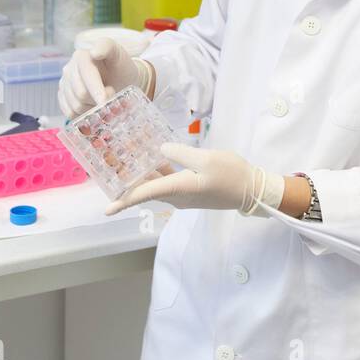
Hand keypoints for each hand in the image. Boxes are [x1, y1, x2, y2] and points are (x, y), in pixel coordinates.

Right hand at [59, 37, 142, 115]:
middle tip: (111, 95)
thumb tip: (94, 52)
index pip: (86, 77)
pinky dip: (84, 114)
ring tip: (103, 100)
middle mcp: (69, 69)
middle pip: (81, 94)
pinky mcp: (63, 97)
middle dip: (98, 99)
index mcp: (80, 56)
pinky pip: (69, 112)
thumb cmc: (120, 67)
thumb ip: (107, 47)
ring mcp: (64, 84)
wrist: (121, 79)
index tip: (106, 100)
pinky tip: (93, 107)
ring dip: (93, 108)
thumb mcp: (118, 53)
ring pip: (76, 105)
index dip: (97, 90)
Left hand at [105, 143, 285, 215]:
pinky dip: (158, 172)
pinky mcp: (191, 190)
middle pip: (146, 190)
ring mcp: (184, 195)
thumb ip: (181, 153)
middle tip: (110, 168)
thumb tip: (161, 149)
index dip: (124, 200)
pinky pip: (167, 182)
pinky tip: (152, 158)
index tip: (106, 210)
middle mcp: (177, 196)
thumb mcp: (207, 159)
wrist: (253, 190)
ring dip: (142, 174)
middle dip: (128, 182)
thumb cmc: (232, 174)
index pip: (145, 194)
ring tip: (126, 158)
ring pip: (156, 185)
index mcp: (179, 189)